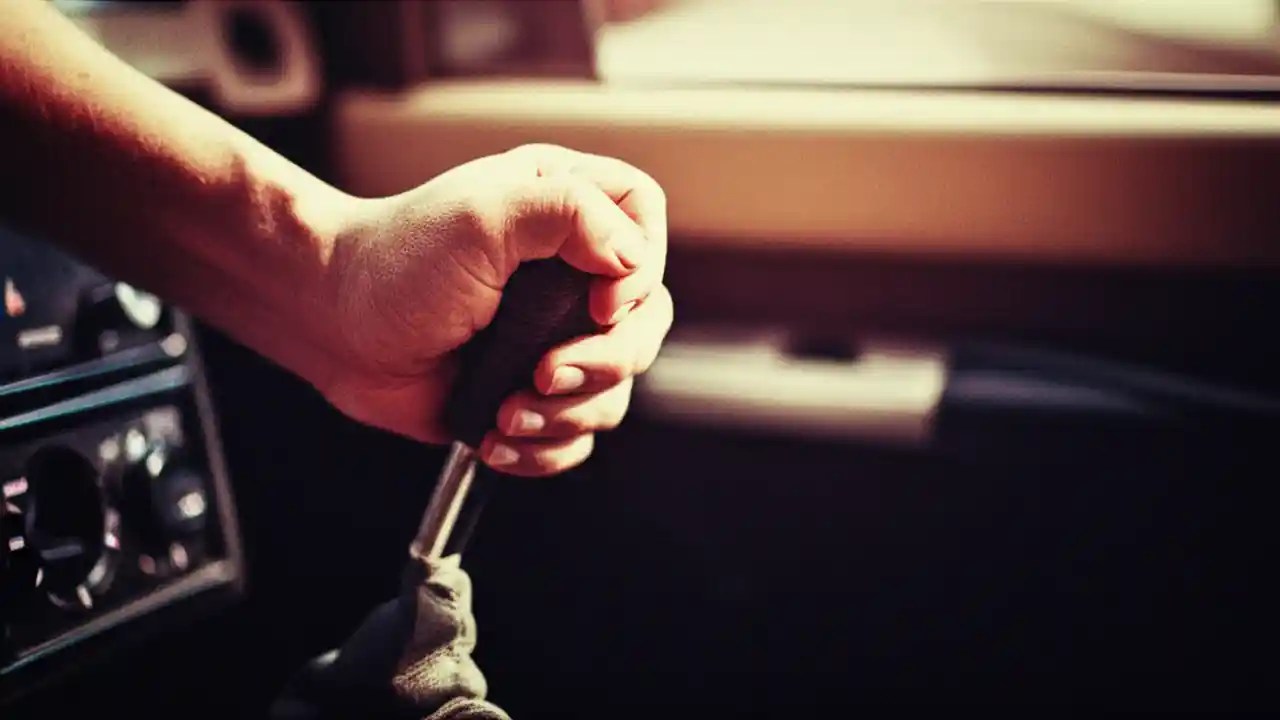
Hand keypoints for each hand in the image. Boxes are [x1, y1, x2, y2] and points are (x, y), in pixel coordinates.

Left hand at [319, 144, 670, 476]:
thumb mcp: (485, 212)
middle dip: (605, 363)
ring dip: (566, 413)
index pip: (645, 221)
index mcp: (564, 209)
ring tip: (506, 412)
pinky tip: (496, 437)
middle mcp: (569, 272)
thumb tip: (631, 261)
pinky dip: (546, 448)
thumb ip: (570, 213)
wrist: (334, 327)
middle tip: (543, 374)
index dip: (641, 269)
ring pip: (616, 389)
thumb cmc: (397, 262)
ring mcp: (553, 337)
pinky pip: (578, 435)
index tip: (599, 305)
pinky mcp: (531, 393)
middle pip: (648, 321)